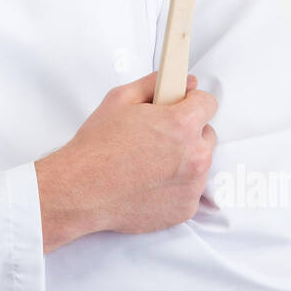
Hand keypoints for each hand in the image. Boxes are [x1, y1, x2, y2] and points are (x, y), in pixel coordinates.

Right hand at [34, 72, 217, 252]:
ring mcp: (192, 186)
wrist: (81, 189)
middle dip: (187, 132)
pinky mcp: (186, 209)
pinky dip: (176, 186)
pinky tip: (150, 182)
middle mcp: (194, 156)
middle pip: (206, 134)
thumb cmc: (97, 146)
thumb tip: (183, 82)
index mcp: (181, 125)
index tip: (181, 106)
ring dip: (183, 160)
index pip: (208, 103)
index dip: (192, 102)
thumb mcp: (120, 99)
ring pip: (200, 163)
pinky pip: (190, 190)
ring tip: (150, 162)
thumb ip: (155, 84)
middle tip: (158, 137)